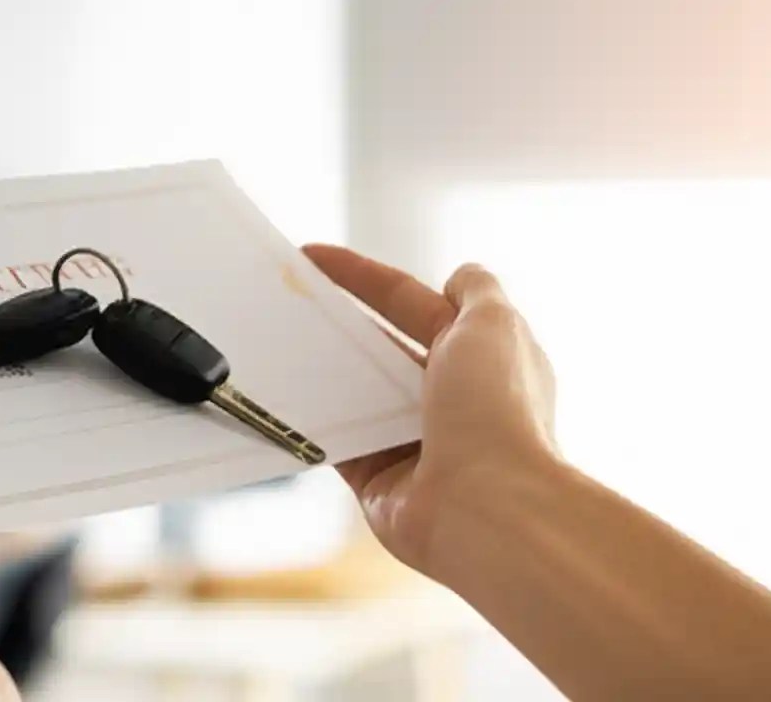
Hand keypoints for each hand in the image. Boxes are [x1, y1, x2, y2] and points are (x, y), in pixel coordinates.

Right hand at [303, 245, 557, 577]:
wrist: (487, 511)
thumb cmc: (495, 414)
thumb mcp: (495, 324)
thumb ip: (477, 291)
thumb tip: (460, 277)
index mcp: (481, 355)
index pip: (412, 302)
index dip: (362, 276)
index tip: (312, 258)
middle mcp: (451, 398)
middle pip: (381, 348)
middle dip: (337, 326)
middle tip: (286, 305)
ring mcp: (414, 441)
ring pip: (357, 396)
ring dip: (322, 375)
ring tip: (275, 348)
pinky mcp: (381, 479)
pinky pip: (336, 444)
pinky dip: (312, 426)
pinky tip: (280, 405)